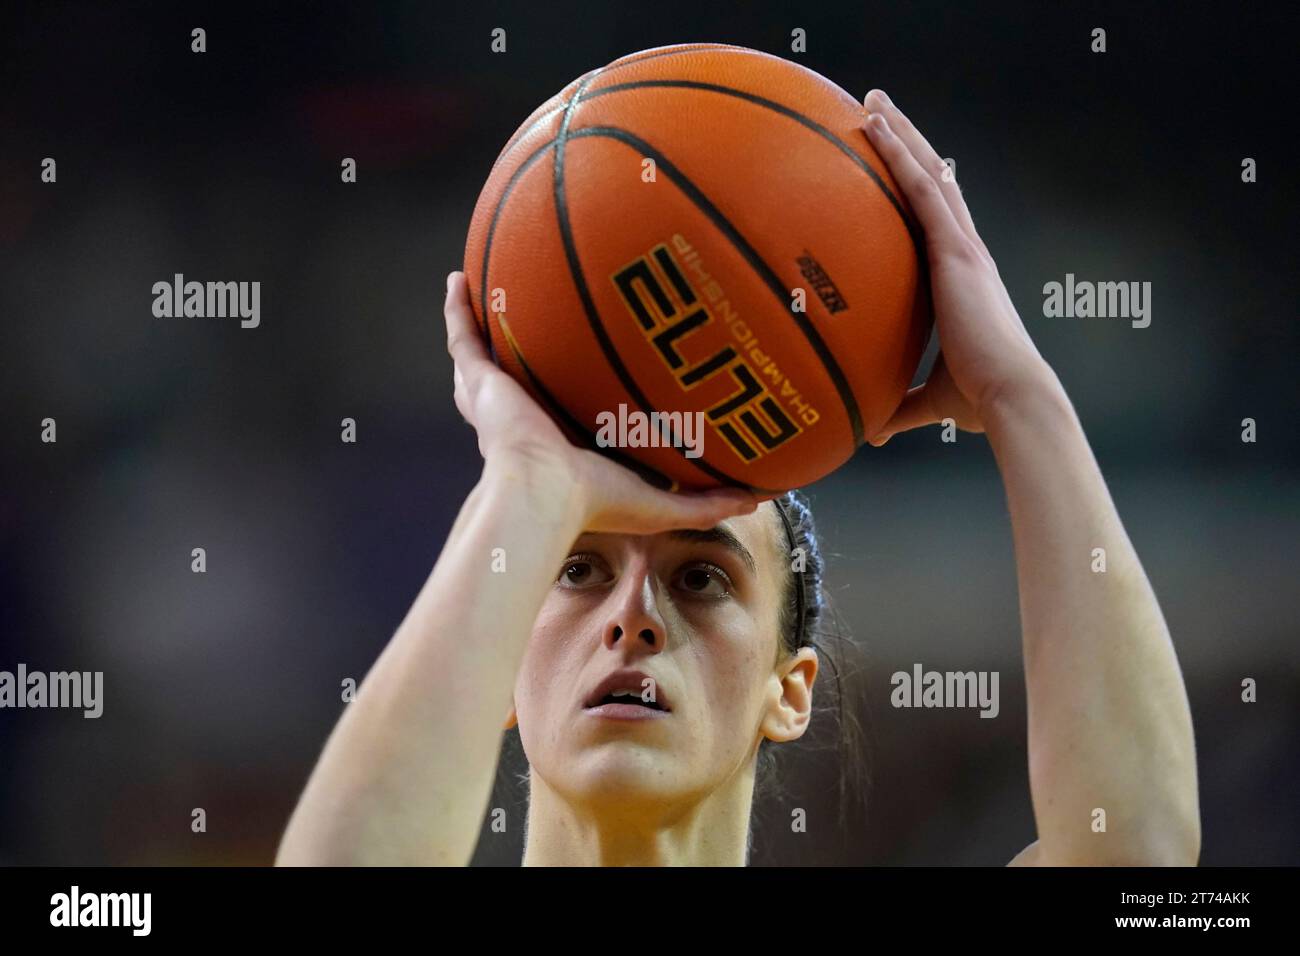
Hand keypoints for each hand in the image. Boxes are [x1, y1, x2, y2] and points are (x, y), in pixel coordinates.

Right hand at [443, 271, 757, 532]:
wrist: (544, 494)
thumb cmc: (596, 503)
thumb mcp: (663, 502)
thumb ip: (710, 500)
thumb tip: (763, 496)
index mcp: (562, 443)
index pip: (569, 413)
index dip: (579, 396)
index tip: (601, 369)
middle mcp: (527, 417)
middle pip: (525, 380)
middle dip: (530, 356)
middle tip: (545, 324)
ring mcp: (499, 399)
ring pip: (488, 357)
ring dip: (489, 325)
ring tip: (490, 288)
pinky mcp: (480, 383)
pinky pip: (463, 338)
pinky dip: (456, 310)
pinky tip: (457, 278)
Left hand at [861, 90, 1057, 443]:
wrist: (1010, 396)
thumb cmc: (980, 401)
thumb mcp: (930, 401)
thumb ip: (900, 410)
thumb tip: (868, 433)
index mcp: (963, 280)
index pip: (935, 222)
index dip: (916, 190)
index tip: (892, 165)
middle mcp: (965, 253)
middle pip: (934, 183)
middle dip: (906, 145)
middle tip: (877, 113)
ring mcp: (962, 247)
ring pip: (929, 172)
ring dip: (900, 134)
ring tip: (871, 102)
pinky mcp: (956, 250)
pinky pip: (924, 188)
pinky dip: (901, 154)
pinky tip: (877, 127)